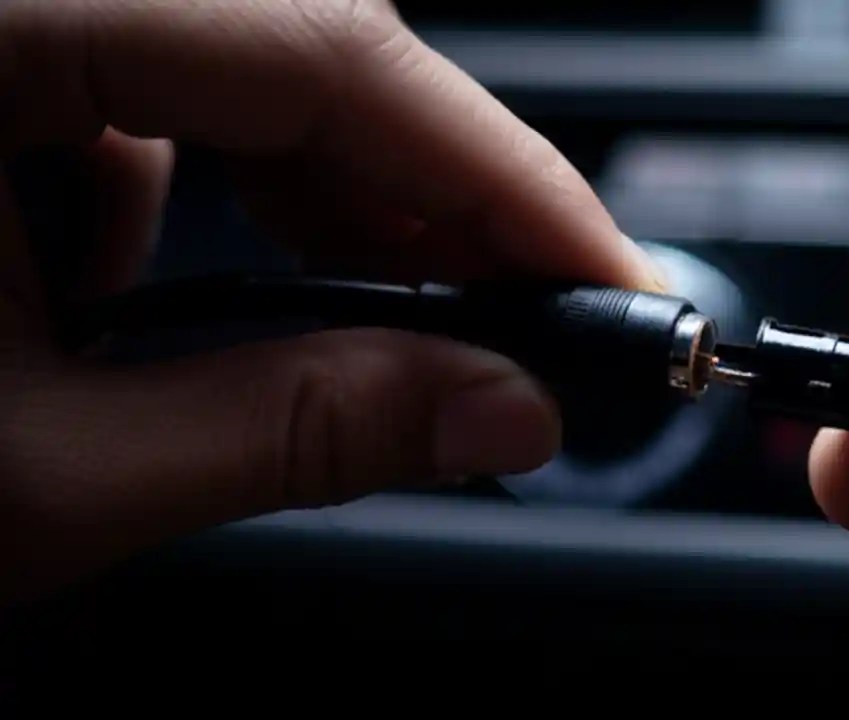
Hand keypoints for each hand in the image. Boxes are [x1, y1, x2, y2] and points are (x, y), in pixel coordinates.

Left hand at [0, 0, 661, 602]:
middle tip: (536, 318)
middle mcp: (19, 0)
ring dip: (356, 198)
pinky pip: (190, 88)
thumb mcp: (45, 474)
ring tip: (415, 325)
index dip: (492, 164)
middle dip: (441, 191)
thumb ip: (291, 430)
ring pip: (262, 65)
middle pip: (309, 46)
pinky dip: (266, 188)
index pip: (319, 49)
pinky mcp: (23, 59)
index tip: (603, 271)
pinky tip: (271, 283)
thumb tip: (503, 414)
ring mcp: (26, 30)